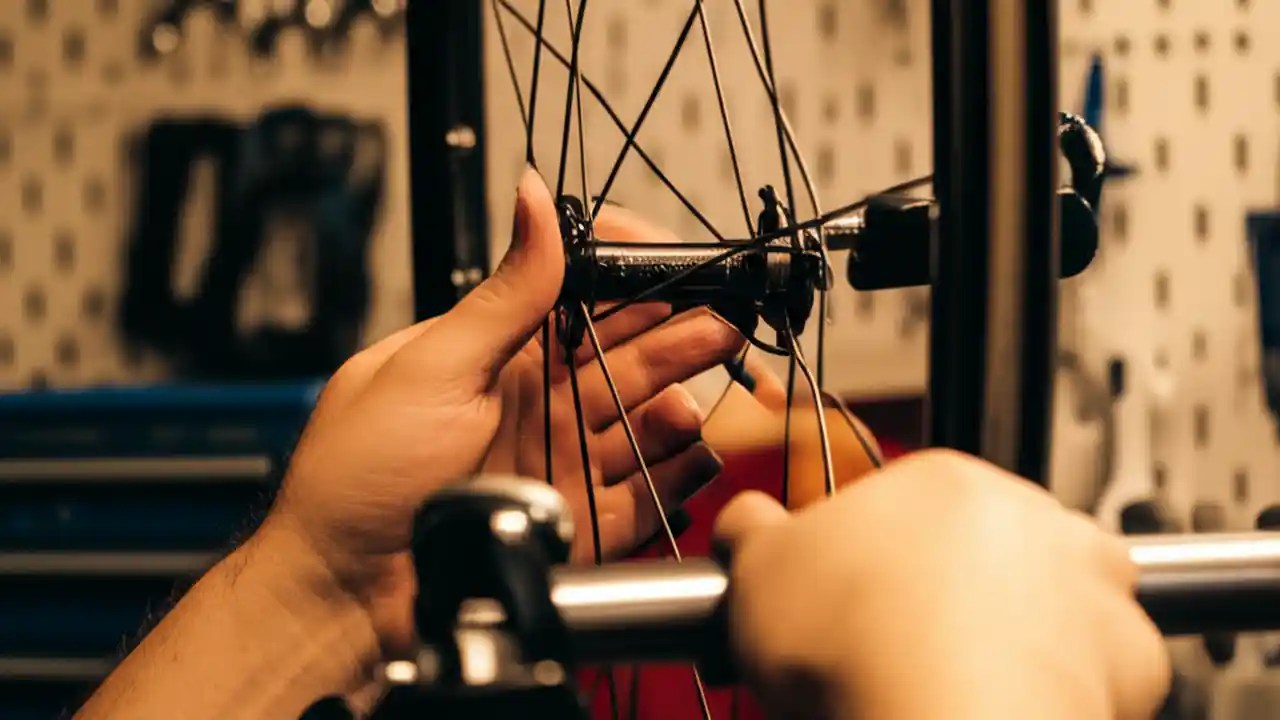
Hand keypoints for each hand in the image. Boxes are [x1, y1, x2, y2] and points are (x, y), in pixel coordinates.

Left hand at [265, 169, 741, 658]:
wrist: (343, 596)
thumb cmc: (359, 478)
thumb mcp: (432, 368)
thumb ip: (502, 293)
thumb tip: (532, 198)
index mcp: (496, 357)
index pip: (578, 303)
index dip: (626, 281)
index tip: (667, 264)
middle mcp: (534, 406)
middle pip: (624, 359)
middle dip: (678, 334)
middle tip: (721, 318)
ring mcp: (558, 463)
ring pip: (641, 423)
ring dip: (681, 401)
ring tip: (703, 390)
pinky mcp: (577, 525)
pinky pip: (644, 495)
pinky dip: (676, 475)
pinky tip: (693, 452)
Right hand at [714, 450, 1169, 719]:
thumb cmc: (856, 646)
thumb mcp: (758, 569)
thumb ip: (752, 529)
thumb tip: (747, 522)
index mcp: (940, 481)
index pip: (909, 510)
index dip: (876, 562)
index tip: (857, 604)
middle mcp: (1027, 515)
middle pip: (988, 547)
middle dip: (955, 590)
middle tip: (904, 647)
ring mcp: (1087, 580)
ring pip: (1055, 597)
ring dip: (1021, 629)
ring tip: (962, 681)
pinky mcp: (1132, 652)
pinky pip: (1099, 664)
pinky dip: (1067, 685)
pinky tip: (1012, 705)